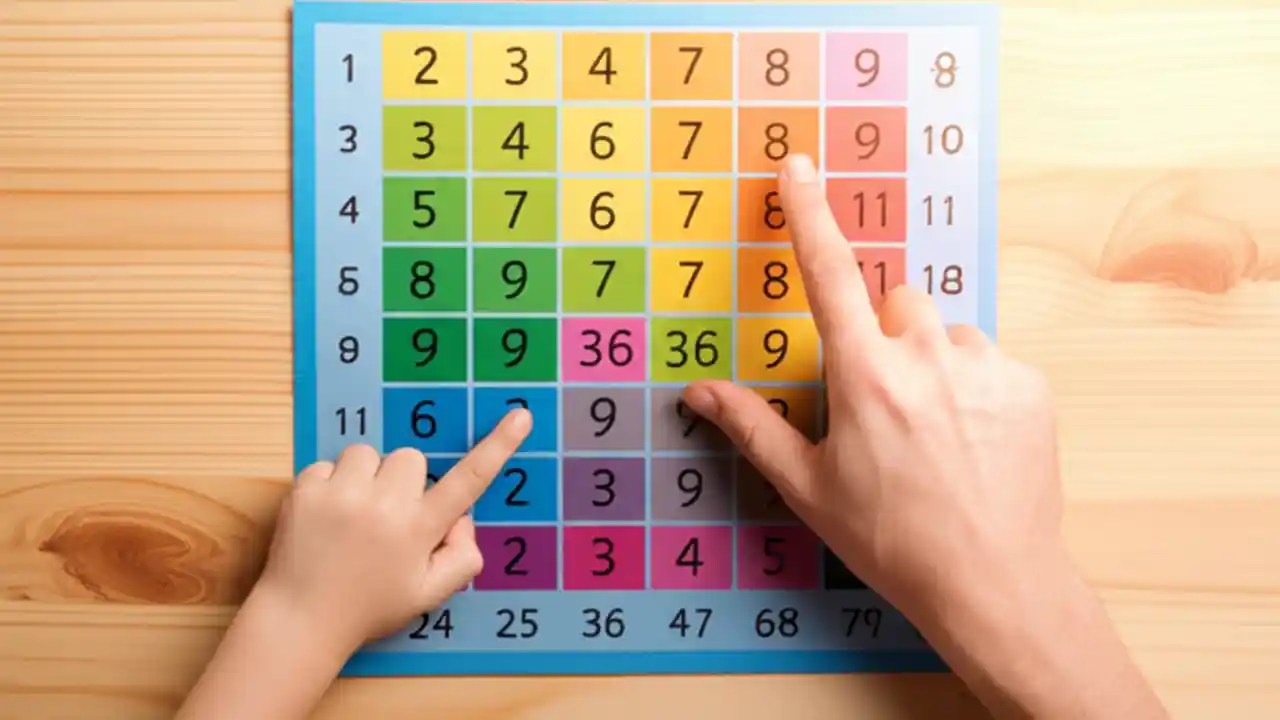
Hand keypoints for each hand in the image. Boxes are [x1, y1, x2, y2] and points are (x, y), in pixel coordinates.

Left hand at [256, 409, 531, 652]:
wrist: (300, 619)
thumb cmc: (370, 607)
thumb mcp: (429, 595)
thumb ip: (462, 556)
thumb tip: (460, 517)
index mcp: (419, 530)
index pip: (468, 481)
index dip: (499, 446)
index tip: (520, 417)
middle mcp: (384, 505)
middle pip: (410, 458)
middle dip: (403, 480)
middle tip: (388, 517)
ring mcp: (342, 494)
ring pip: (368, 453)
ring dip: (366, 476)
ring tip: (354, 514)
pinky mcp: (306, 489)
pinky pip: (329, 463)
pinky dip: (330, 484)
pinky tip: (326, 517)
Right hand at [684, 154, 1060, 623]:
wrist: (994, 582)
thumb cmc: (892, 539)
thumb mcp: (809, 487)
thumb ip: (752, 426)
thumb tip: (698, 391)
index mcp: (865, 376)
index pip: (827, 273)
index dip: (807, 214)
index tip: (798, 167)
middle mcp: (926, 355)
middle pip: (894, 302)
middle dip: (881, 335)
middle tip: (881, 404)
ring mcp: (985, 366)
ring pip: (944, 333)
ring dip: (931, 363)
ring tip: (933, 433)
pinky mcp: (1029, 385)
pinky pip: (989, 361)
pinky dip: (975, 388)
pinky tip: (972, 442)